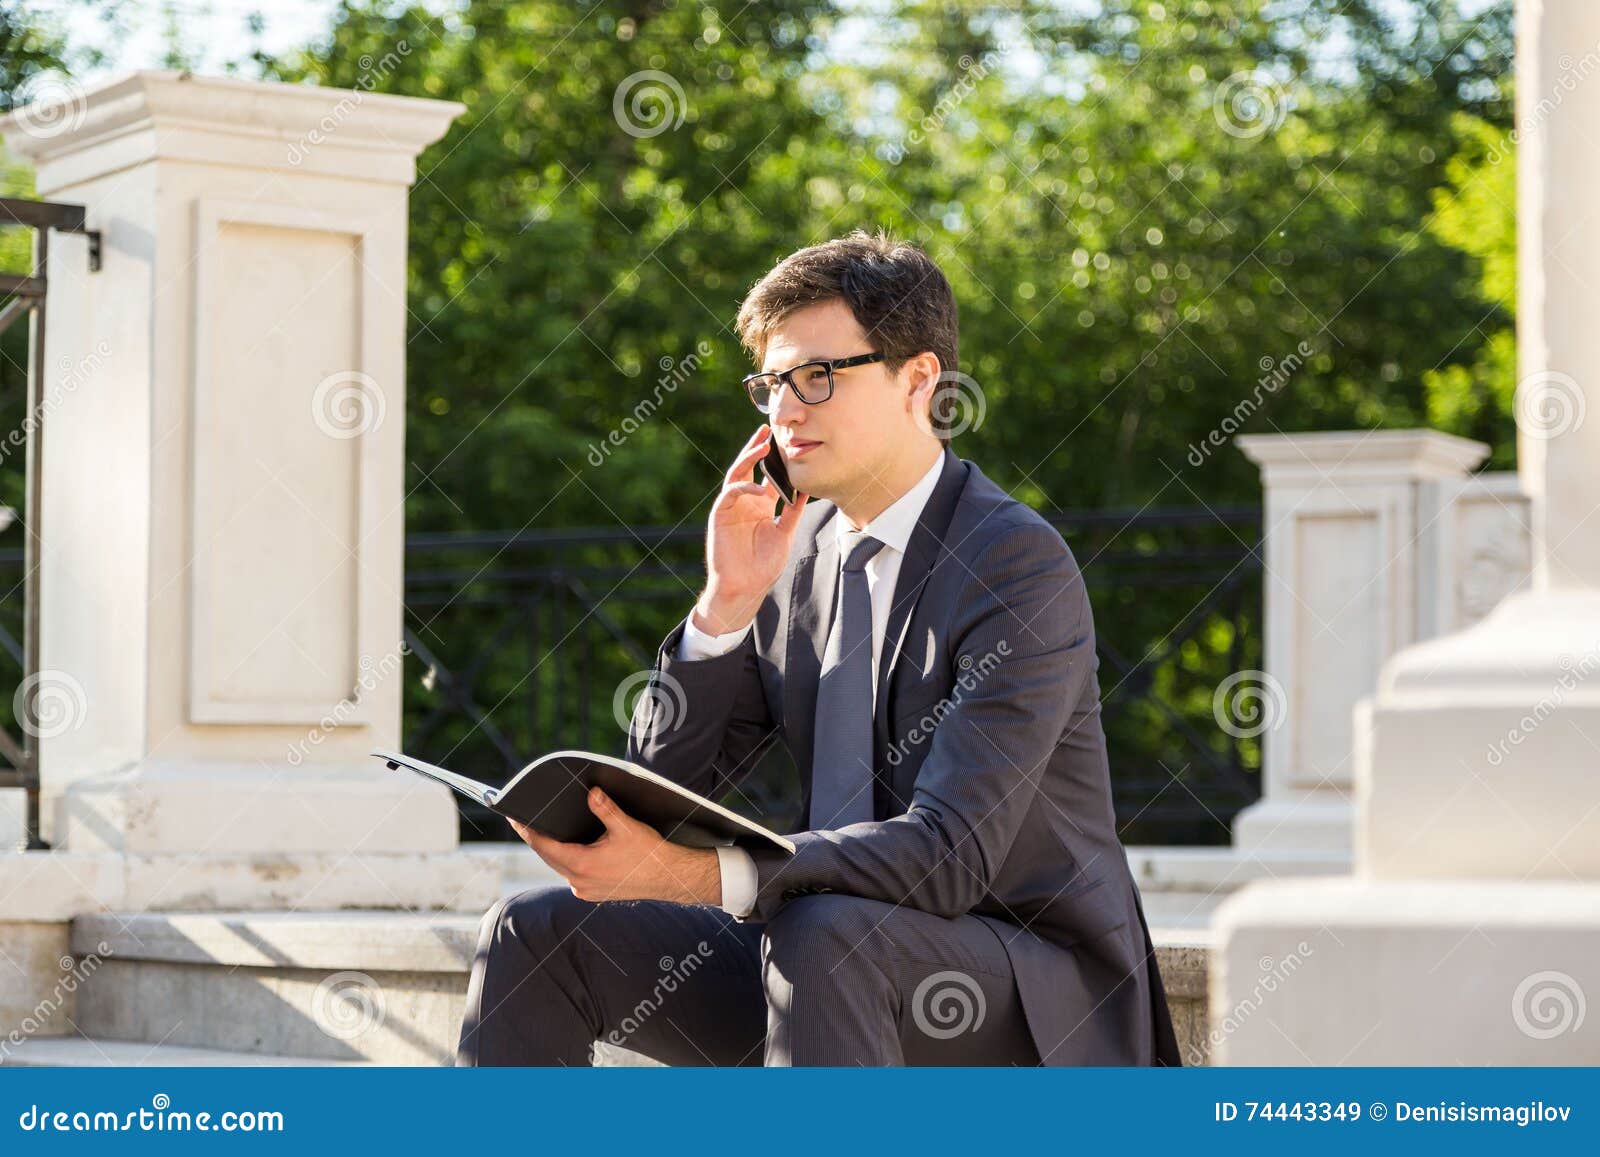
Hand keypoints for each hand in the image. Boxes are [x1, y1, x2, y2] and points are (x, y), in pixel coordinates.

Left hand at [509, 787, 721, 905]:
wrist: (668, 878)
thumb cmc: (649, 853)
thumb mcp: (626, 826)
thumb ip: (605, 808)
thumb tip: (591, 792)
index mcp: (583, 865)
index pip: (545, 847)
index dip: (528, 831)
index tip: (514, 819)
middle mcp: (580, 882)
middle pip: (549, 857)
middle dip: (537, 839)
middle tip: (523, 821)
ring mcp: (586, 890)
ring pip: (560, 866)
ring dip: (552, 851)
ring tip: (543, 832)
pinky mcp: (593, 893)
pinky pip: (572, 874)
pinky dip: (567, 860)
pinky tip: (570, 849)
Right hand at [695, 425, 809, 634]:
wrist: (745, 586)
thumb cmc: (764, 565)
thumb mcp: (785, 534)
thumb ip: (793, 511)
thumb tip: (806, 489)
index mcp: (761, 505)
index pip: (768, 474)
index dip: (775, 458)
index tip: (785, 440)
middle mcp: (746, 501)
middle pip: (750, 467)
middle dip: (758, 448)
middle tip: (767, 429)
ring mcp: (732, 506)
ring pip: (737, 474)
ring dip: (748, 458)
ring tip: (762, 445)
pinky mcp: (720, 515)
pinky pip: (730, 494)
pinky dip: (743, 487)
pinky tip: (758, 488)